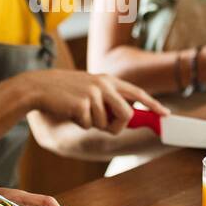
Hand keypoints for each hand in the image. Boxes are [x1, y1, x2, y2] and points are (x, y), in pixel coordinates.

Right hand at [28, 69, 167, 134]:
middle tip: (103, 125)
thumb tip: (127, 119)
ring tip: (78, 111)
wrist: (38, 87)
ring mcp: (93, 93)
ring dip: (93, 125)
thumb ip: (108, 101)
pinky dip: (80, 124)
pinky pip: (89, 125)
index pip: (137, 92)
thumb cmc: (65, 93)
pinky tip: (69, 112)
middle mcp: (104, 84)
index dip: (153, 104)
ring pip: (107, 123)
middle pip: (127, 114)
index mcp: (108, 80)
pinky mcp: (82, 103)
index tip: (166, 114)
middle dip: (118, 126)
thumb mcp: (90, 91)